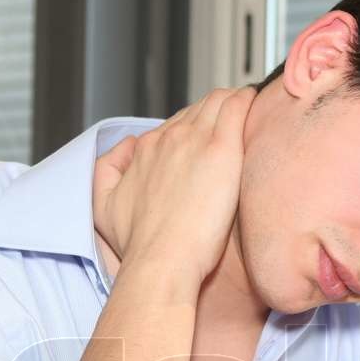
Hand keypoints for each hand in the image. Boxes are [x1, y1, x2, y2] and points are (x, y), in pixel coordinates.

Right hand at [92, 87, 256, 284]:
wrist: (162, 259)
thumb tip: (126, 146)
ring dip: (234, 103)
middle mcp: (168, 139)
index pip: (178, 123)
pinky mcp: (220, 150)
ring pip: (218, 102)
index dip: (197, 128)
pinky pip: (236, 108)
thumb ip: (108, 169)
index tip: (211, 138)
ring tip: (250, 109)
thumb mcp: (103, 205)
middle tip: (237, 121)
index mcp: (146, 149)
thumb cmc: (141, 244)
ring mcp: (194, 140)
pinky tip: (256, 101)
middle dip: (218, 111)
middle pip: (199, 109)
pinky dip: (246, 101)